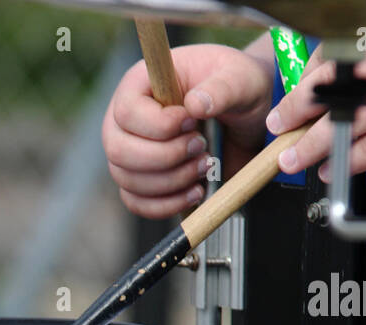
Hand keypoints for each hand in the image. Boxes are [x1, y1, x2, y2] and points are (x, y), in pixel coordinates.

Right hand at [103, 42, 274, 217]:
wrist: (247, 118)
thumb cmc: (238, 88)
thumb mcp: (239, 78)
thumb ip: (221, 88)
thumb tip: (195, 105)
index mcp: (140, 85)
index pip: (126, 112)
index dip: (158, 125)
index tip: (192, 122)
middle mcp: (126, 121)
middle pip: (118, 151)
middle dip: (165, 157)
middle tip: (201, 146)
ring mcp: (130, 154)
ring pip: (128, 180)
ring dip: (171, 181)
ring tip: (205, 166)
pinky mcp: (142, 181)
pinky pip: (137, 203)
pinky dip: (167, 204)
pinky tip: (196, 192)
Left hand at [265, 28, 365, 181]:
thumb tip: (345, 79)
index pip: (344, 49)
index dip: (313, 74)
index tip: (299, 92)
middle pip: (336, 80)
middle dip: (299, 105)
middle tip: (281, 123)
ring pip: (348, 119)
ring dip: (312, 142)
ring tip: (292, 158)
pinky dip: (345, 163)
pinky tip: (331, 169)